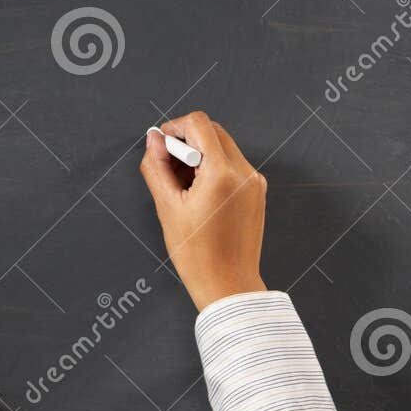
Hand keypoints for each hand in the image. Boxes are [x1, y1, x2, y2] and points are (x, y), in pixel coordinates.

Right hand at [139, 111, 267, 311]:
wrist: (229, 286)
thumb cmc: (199, 256)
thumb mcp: (168, 208)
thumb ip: (157, 167)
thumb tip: (153, 140)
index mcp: (223, 174)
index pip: (199, 124)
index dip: (174, 128)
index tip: (161, 144)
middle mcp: (244, 173)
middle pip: (213, 131)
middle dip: (187, 142)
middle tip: (168, 167)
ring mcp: (254, 182)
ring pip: (223, 147)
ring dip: (199, 155)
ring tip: (182, 187)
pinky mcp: (256, 192)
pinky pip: (232, 166)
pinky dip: (213, 169)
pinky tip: (198, 194)